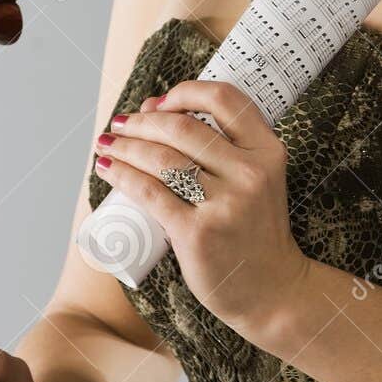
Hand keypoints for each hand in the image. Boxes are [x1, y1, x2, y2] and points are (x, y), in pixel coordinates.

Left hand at [93, 80, 310, 338]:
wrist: (273, 289)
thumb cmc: (255, 230)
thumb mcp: (256, 180)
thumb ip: (221, 147)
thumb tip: (151, 108)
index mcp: (268, 151)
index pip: (224, 97)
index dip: (184, 91)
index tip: (158, 101)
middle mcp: (251, 172)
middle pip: (182, 127)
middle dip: (142, 121)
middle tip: (121, 125)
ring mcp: (225, 203)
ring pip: (162, 157)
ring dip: (126, 145)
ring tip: (108, 144)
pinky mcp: (198, 233)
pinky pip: (150, 193)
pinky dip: (122, 175)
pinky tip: (108, 168)